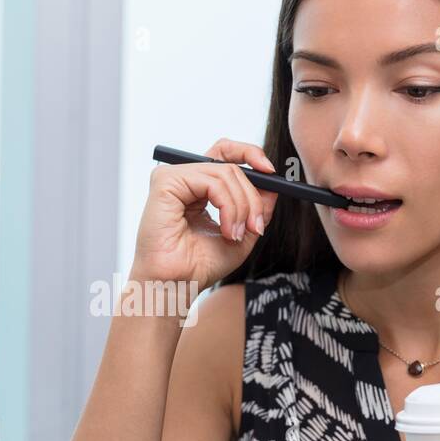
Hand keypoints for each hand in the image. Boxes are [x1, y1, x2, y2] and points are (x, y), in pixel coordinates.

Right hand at [131, 138, 278, 290]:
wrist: (175, 285)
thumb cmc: (198, 266)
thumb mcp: (241, 235)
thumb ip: (257, 209)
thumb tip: (274, 187)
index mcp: (196, 188)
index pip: (224, 155)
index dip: (250, 155)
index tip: (272, 173)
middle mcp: (183, 180)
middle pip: (229, 163)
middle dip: (252, 195)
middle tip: (257, 224)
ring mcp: (172, 178)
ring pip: (225, 173)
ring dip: (241, 207)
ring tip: (236, 235)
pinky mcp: (165, 182)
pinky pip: (212, 182)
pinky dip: (228, 206)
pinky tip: (226, 231)